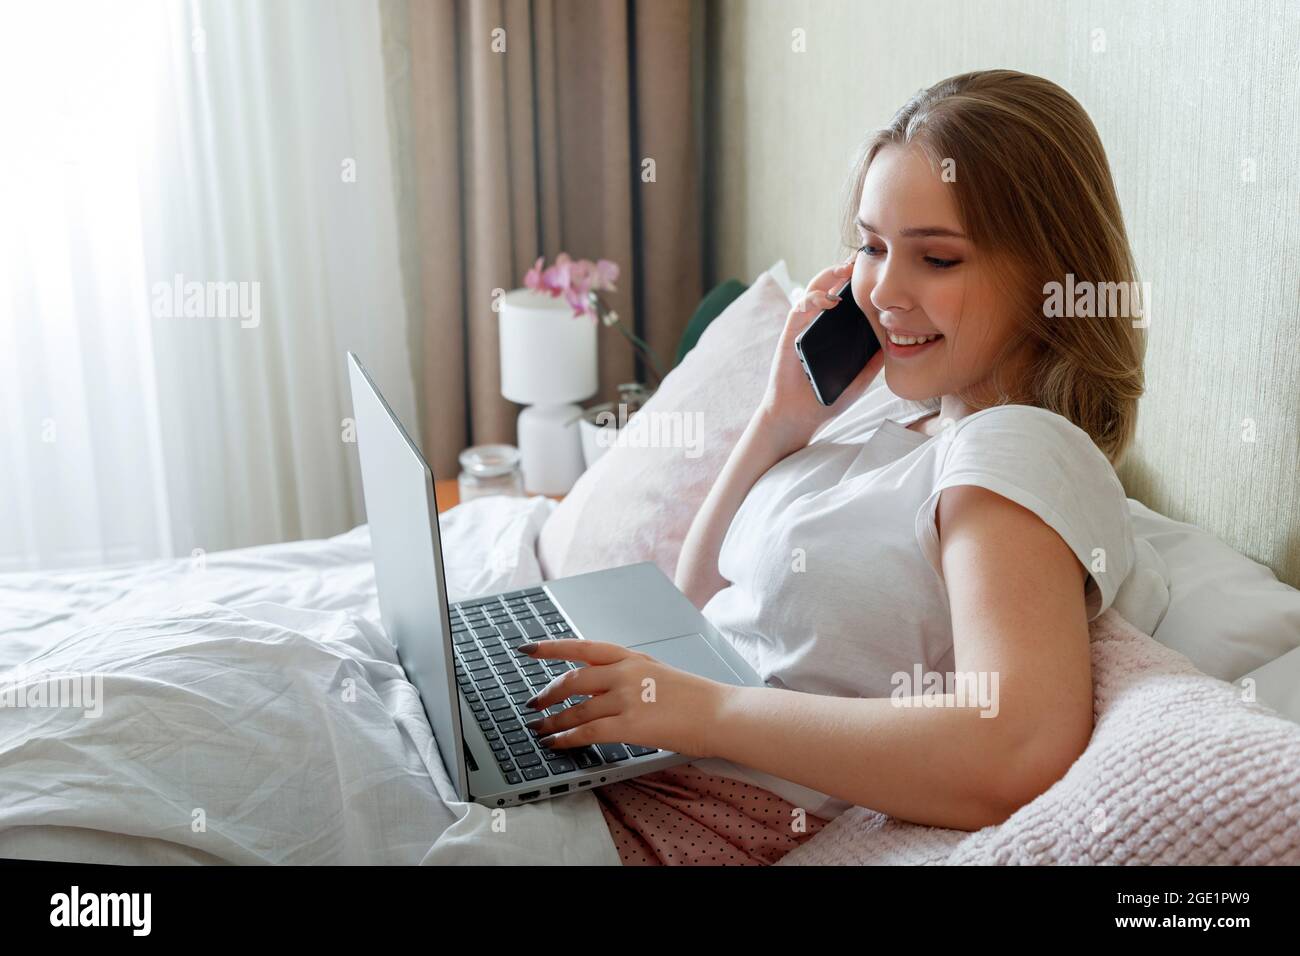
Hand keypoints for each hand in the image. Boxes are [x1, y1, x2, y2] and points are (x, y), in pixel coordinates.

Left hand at [517, 639, 729, 758]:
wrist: (721, 713)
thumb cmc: (696, 699)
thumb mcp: (659, 674)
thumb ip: (630, 677)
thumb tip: (603, 689)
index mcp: (632, 658)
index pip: (582, 647)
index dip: (551, 648)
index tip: (528, 649)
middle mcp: (625, 673)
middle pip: (573, 680)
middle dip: (548, 693)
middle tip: (534, 703)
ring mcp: (627, 698)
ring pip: (576, 708)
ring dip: (553, 721)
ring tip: (540, 730)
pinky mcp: (631, 724)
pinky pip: (588, 731)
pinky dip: (567, 738)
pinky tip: (557, 744)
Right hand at [755, 257, 885, 449]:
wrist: (798, 417)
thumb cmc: (825, 399)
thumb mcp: (859, 379)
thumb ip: (872, 362)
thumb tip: (895, 344)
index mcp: (833, 332)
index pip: (845, 299)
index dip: (857, 282)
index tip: (875, 270)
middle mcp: (817, 325)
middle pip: (830, 287)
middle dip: (844, 271)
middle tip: (862, 259)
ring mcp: (803, 327)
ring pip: (814, 290)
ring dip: (828, 276)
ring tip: (846, 269)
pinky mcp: (790, 334)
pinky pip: (800, 308)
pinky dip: (813, 299)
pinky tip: (830, 300)